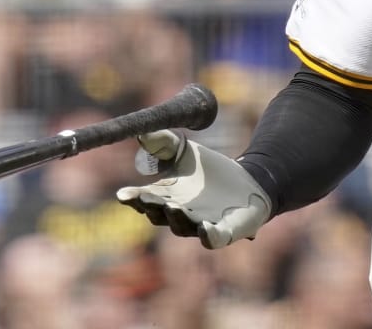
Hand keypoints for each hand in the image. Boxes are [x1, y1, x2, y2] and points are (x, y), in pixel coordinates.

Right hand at [115, 130, 271, 247]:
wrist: (248, 181)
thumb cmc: (209, 170)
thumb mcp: (185, 151)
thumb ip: (163, 142)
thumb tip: (140, 132)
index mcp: (166, 197)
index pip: (145, 200)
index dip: (134, 198)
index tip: (123, 194)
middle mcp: (180, 216)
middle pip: (160, 216)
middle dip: (153, 207)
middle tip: (146, 199)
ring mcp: (202, 225)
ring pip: (183, 227)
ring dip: (177, 218)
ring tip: (172, 206)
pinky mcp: (225, 232)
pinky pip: (214, 238)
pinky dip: (208, 235)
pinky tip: (205, 229)